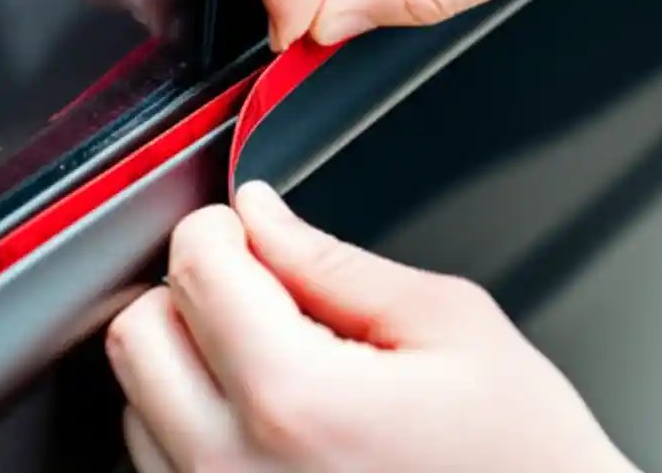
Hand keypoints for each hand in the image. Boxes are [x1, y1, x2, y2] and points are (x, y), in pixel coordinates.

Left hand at [105, 182, 637, 471]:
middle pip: (140, 332)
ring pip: (137, 397)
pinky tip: (268, 419)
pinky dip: (195, 421)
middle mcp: (234, 470)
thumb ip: (334, 263)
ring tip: (282, 368)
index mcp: (298, 400)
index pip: (194, 266)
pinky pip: (160, 459)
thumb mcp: (451, 328)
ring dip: (191, 360)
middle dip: (193, 291)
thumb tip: (261, 214)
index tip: (250, 231)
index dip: (222, 227)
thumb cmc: (524, 461)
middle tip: (261, 292)